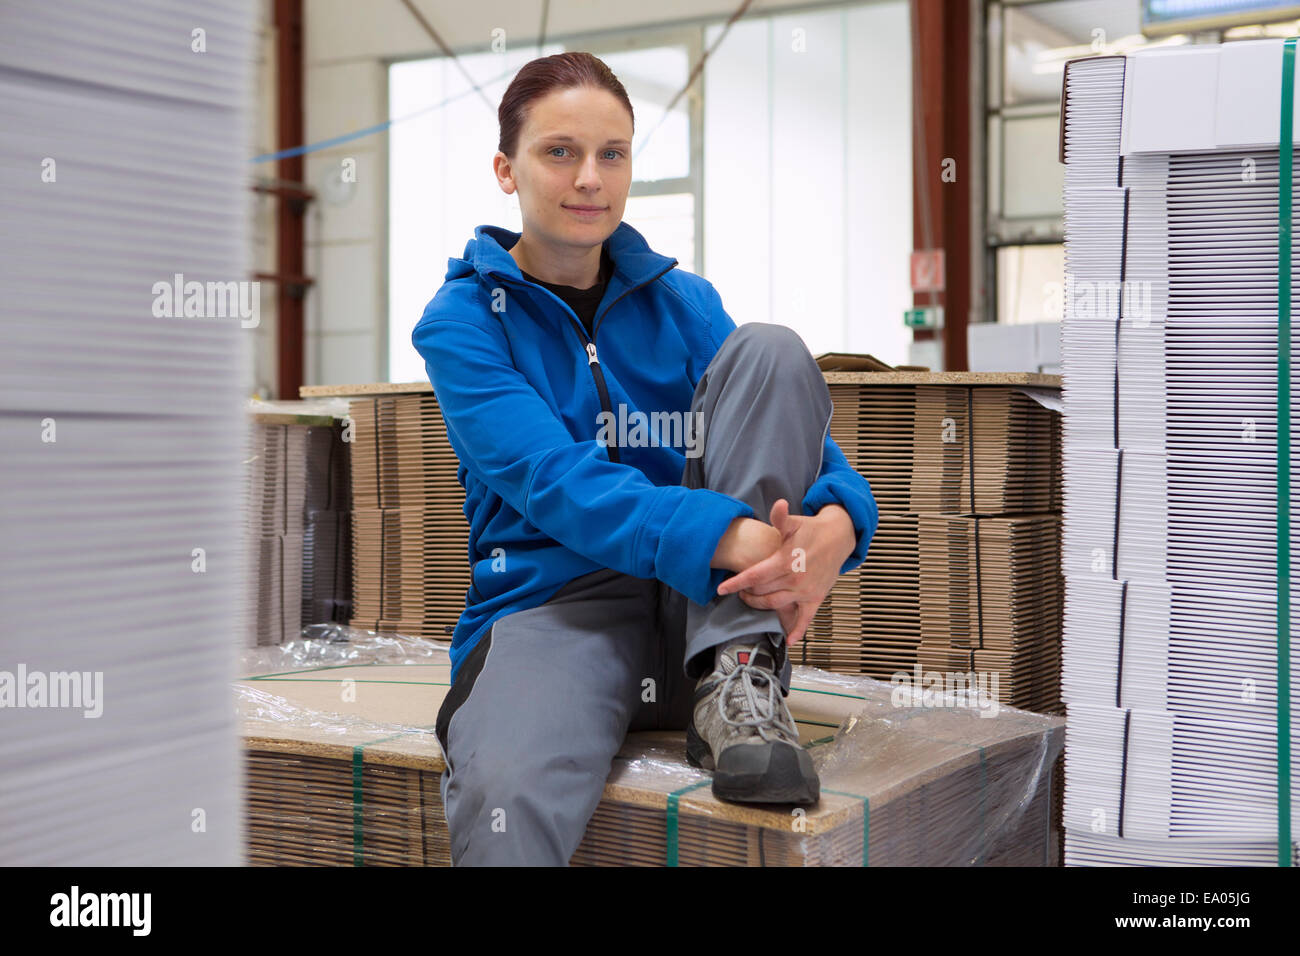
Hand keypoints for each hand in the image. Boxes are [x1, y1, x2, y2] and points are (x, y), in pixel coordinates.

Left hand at [715, 500, 855, 645]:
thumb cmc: (812, 530)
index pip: (754, 576)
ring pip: (775, 605)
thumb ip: (780, 518)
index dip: (736, 584)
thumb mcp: (794, 522)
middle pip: (761, 592)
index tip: (721, 589)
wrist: (838, 537)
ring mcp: (805, 591)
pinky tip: (789, 641)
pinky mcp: (816, 598)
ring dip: (760, 606)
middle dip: (746, 592)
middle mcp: (795, 579)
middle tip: (737, 590)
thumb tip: (778, 504)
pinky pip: (805, 619)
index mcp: (785, 561)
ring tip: (751, 599)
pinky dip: (797, 631)